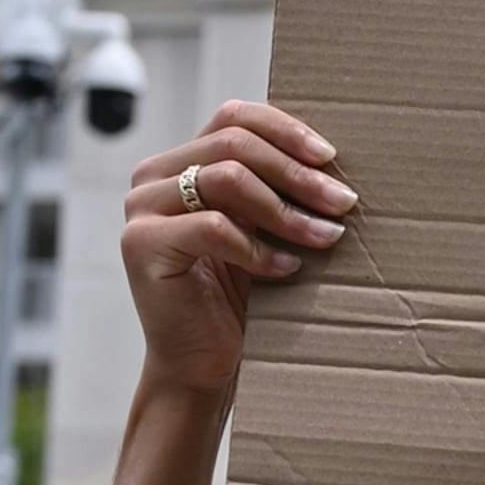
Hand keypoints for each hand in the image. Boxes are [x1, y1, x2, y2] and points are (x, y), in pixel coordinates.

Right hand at [122, 100, 355, 396]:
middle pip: (234, 144)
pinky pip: (214, 228)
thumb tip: (332, 161)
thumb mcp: (260, 231)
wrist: (202, 366)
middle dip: (297, 173)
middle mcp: (153, 178)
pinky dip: (258, 248)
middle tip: (343, 202)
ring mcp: (142, 209)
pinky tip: (285, 268)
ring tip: (326, 236)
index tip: (330, 158)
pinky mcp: (141, 245)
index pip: (234, 118)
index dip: (286, 130)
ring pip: (227, 179)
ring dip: (286, 209)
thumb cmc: (238, 301)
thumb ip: (273, 189)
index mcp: (180, 163)